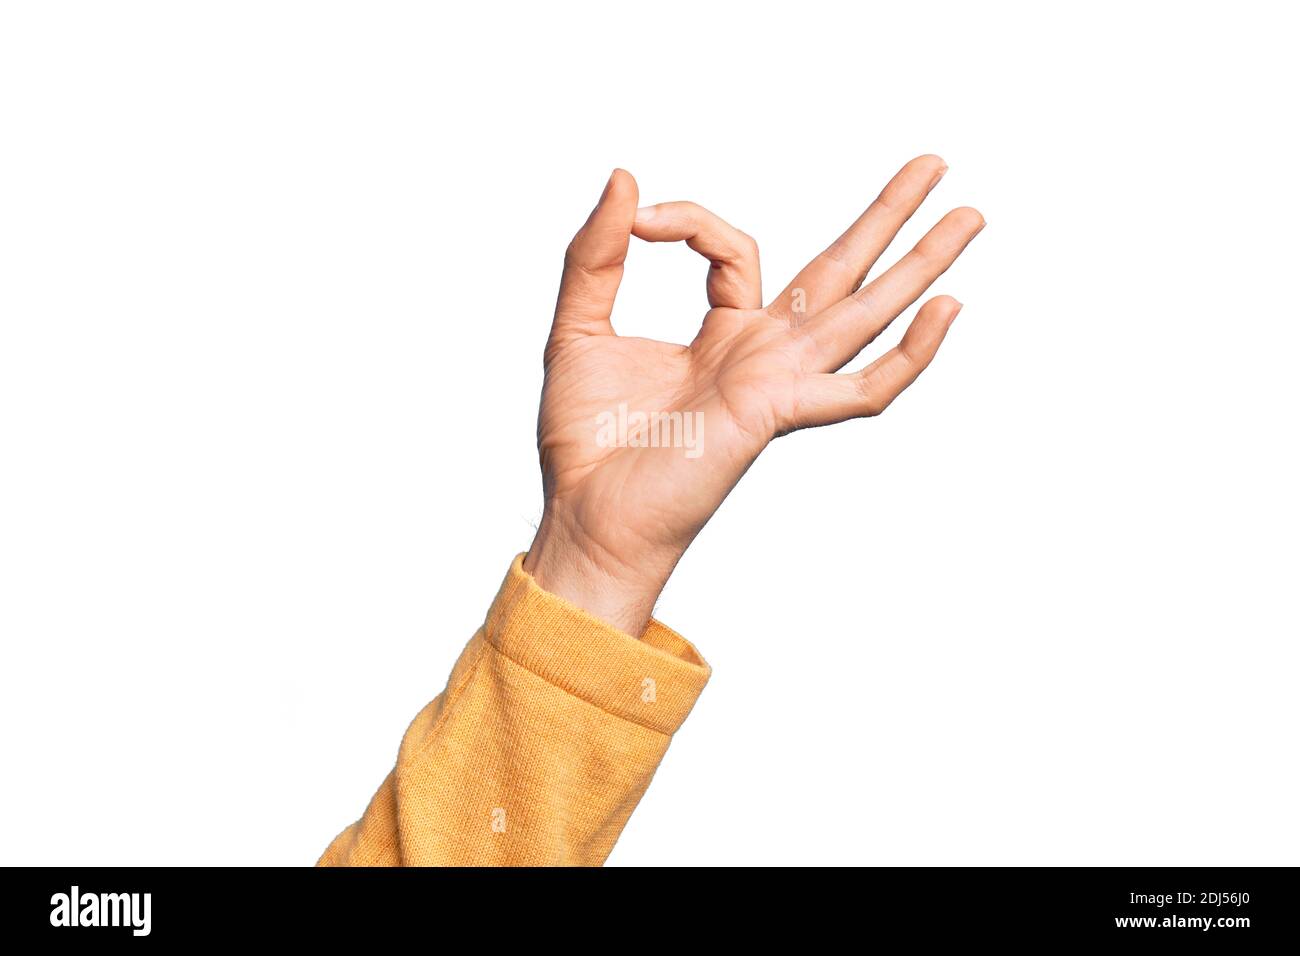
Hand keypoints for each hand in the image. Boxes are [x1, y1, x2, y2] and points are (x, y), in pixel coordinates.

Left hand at [524, 156, 983, 634]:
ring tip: (971, 215)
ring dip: (920, 264)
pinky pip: (860, 388)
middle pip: (839, 272)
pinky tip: (947, 310)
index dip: (692, 220)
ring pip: (865, 313)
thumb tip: (625, 177)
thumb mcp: (577, 326)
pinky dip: (908, 355)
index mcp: (722, 335)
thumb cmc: (585, 442)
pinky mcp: (777, 412)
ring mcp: (778, 383)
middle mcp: (762, 355)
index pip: (736, 249)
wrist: (585, 515)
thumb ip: (594, 254)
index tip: (640, 222)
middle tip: (934, 164)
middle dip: (886, 217)